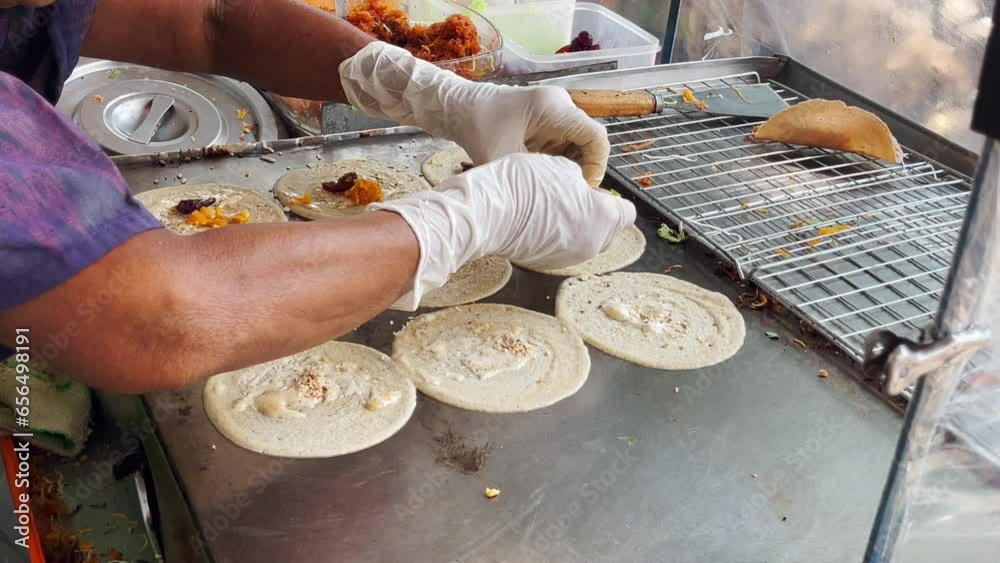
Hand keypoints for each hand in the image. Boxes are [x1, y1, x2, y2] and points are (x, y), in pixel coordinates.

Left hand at [340, 42, 610, 186]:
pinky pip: (564, 142)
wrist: (458, 108)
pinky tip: (540, 174)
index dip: (597, 166)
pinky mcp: (548, 117)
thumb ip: (533, 179)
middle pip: (588, 142)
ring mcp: (555, 109)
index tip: (582, 188)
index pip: (596, 137)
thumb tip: (557, 202)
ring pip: (577, 144)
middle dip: (581, 169)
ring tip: (550, 184)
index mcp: (554, 108)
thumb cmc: (477, 128)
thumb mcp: (504, 160)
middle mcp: (561, 104)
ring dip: (568, 166)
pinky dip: (556, 160)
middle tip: (565, 192)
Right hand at [371, 153, 635, 309]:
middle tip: (573, 194)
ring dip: (575, 225)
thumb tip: (581, 190)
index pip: (626, 213)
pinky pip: (560, 246)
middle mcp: (592, 245)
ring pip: (583, 240)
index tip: (595, 188)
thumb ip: (582, 181)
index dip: (612, 198)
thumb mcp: (563, 167)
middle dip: (596, 214)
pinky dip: (554, 235)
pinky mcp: (543, 262)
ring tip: (551, 205)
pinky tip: (535, 219)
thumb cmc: (527, 184)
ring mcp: (567, 258)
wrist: (487, 212)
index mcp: (604, 220)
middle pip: (607, 231)